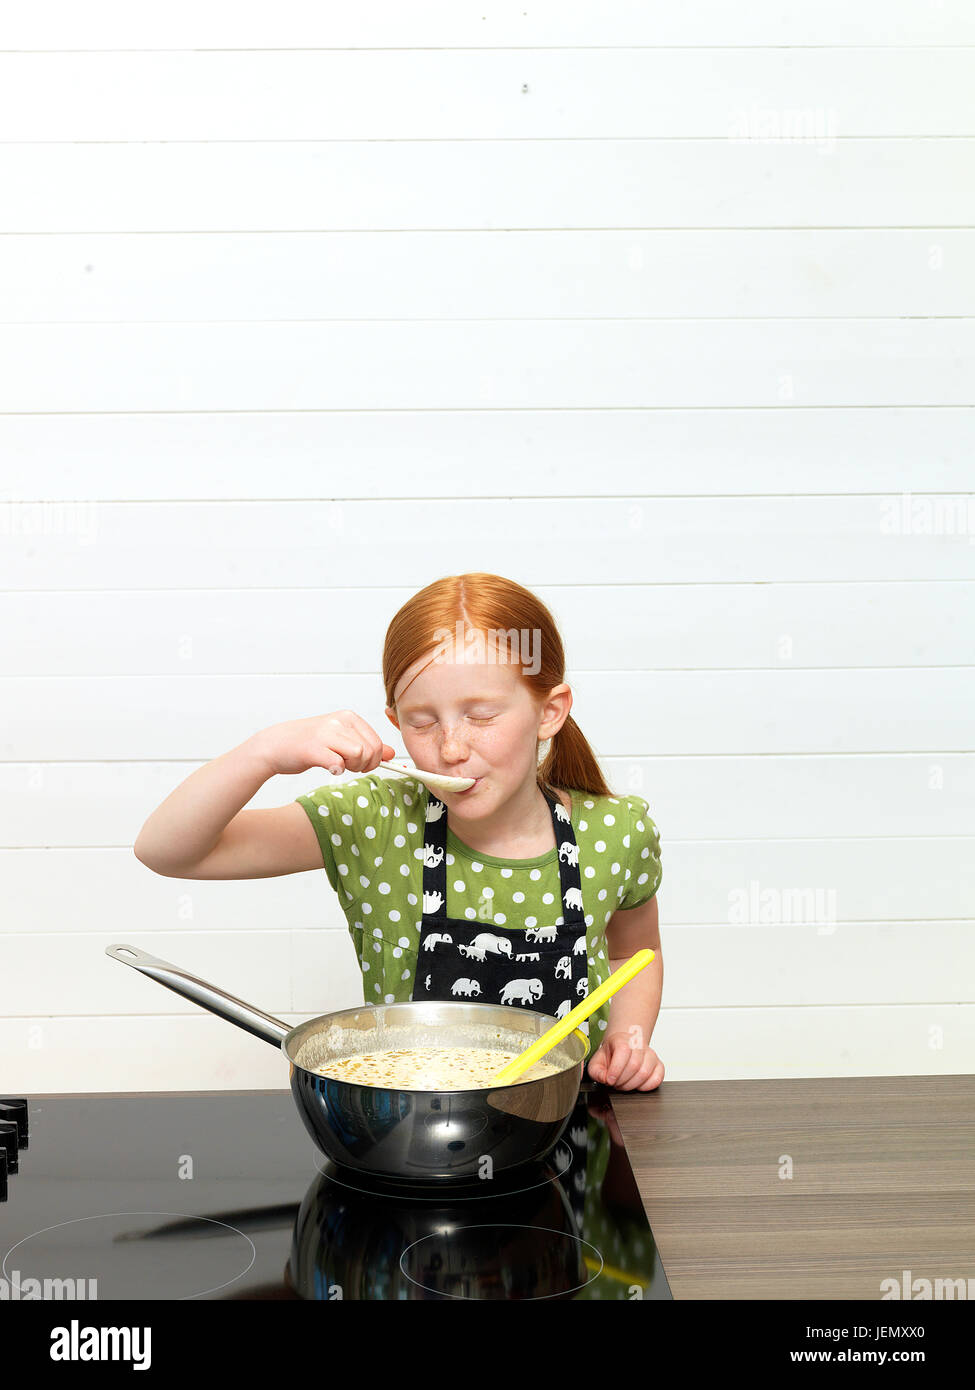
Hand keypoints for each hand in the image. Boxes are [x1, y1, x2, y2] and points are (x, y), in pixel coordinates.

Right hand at [251, 711, 396, 778]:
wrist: (276, 745)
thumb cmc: (310, 743)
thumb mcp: (342, 739)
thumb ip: (366, 745)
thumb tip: (390, 754)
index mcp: (348, 717)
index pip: (377, 742)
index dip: (374, 760)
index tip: (361, 764)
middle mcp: (338, 721)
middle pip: (370, 751)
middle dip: (363, 765)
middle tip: (347, 765)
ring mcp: (325, 733)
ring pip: (359, 756)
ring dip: (350, 767)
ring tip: (336, 764)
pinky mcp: (313, 748)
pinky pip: (338, 764)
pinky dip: (336, 770)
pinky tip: (327, 767)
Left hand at [586, 1032, 663, 1091]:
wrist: (623, 1047)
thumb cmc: (612, 1054)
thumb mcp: (597, 1061)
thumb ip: (596, 1071)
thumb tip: (604, 1078)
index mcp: (622, 1040)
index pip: (623, 1051)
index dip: (616, 1070)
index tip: (610, 1080)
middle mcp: (639, 1045)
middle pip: (634, 1065)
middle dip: (622, 1080)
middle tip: (615, 1084)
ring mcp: (651, 1055)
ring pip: (645, 1073)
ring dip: (632, 1085)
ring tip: (624, 1084)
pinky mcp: (658, 1065)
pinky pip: (657, 1078)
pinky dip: (646, 1086)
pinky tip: (637, 1085)